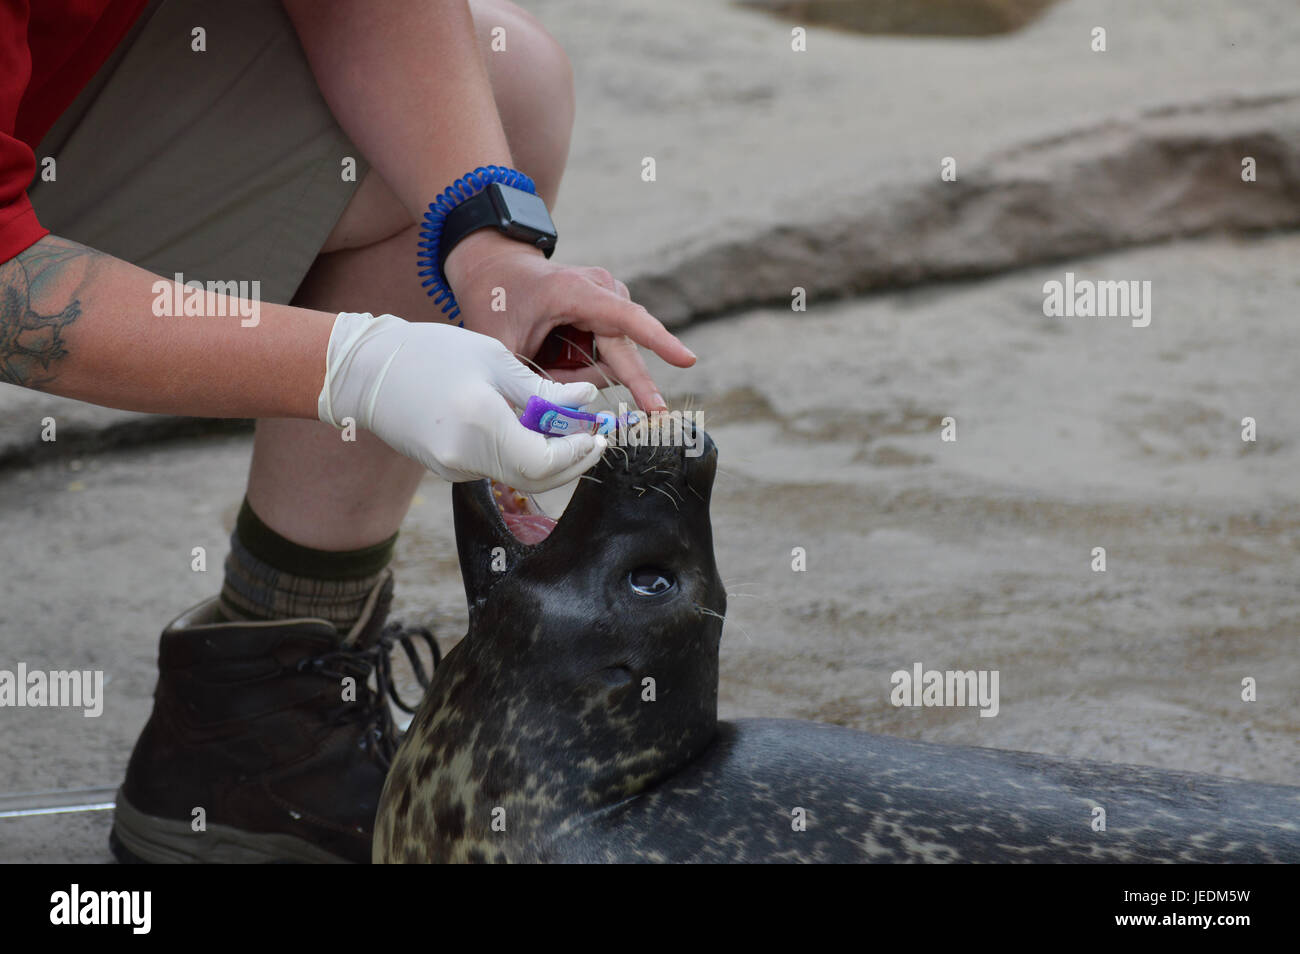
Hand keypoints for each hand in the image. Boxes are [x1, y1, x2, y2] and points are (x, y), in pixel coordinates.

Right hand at [317, 312, 605, 491]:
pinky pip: (497, 469)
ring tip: (568, 428)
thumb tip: (587, 400)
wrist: (365, 372)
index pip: (544, 462)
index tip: (597, 434)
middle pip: (536, 480)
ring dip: (550, 459)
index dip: (577, 453)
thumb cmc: (429, 352)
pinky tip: (533, 431)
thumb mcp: (493, 358)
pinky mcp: (448, 470)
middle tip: (595, 438)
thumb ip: (542, 388)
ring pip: (518, 477)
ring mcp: (454, 469)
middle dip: (572, 462)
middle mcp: (465, 456)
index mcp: (479, 423)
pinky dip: (523, 455)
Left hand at [442, 230, 694, 410]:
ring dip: (585, 373)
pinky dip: (586, 364)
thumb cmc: (495, 299)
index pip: (626, 319)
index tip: (686, 360)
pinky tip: (555, 355)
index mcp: (575, 292)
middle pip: (627, 348)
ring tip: (544, 362)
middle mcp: (602, 290)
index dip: (658, 341)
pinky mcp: (610, 310)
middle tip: (655, 413)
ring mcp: (610, 297)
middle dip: (635, 382)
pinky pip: (608, 351)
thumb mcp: (498, 344)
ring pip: (615, 356)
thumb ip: (526, 380)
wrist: (496, 266)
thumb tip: (559, 417)